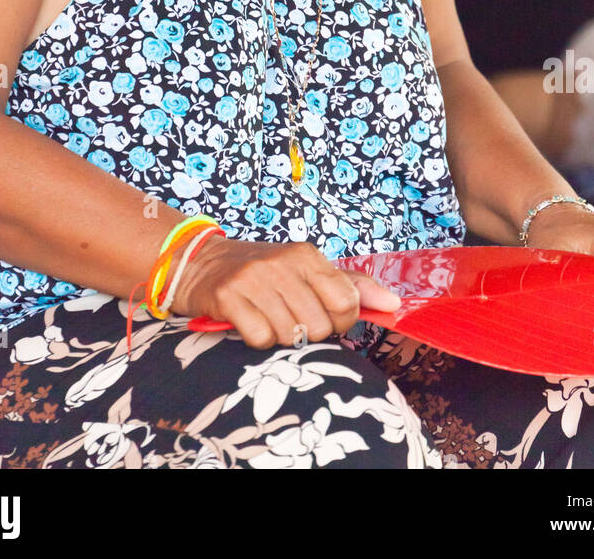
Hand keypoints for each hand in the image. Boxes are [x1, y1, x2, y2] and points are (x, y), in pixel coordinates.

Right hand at [171, 237, 401, 349]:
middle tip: (287, 317)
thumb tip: (394, 304)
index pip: (346, 304)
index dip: (339, 322)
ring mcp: (253, 279)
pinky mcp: (227, 297)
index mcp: (307, 255)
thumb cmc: (261, 271)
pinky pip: (259, 338)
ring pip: (291, 335)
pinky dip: (255, 339)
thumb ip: (351, 286)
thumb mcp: (306, 270)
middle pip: (320, 326)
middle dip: (308, 333)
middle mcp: (282, 263)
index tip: (322, 317)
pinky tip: (247, 322)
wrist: (199, 261)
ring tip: (266, 317)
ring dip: (279, 337)